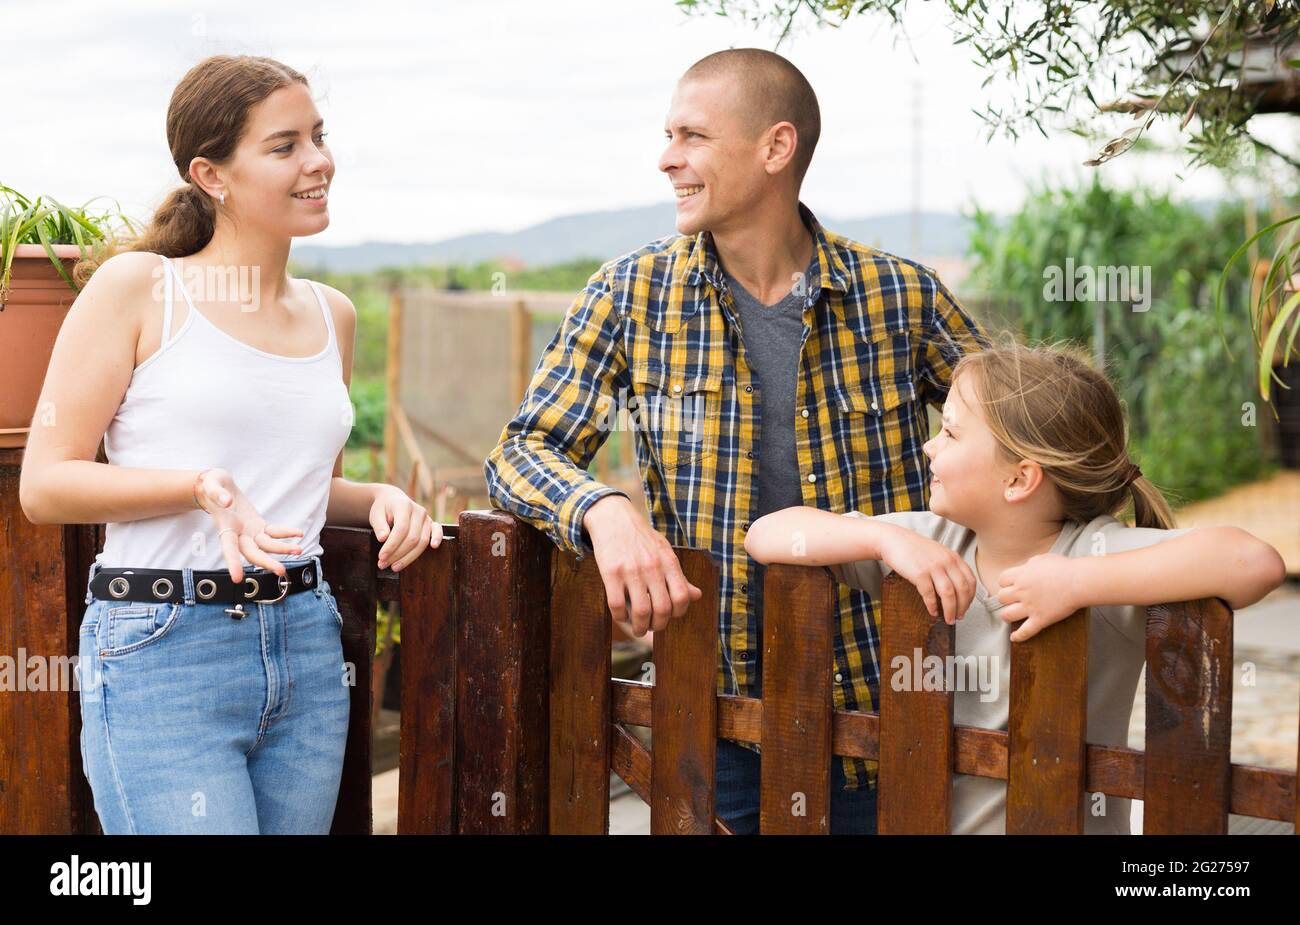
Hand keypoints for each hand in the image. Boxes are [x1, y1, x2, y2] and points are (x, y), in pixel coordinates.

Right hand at [195, 467, 303, 582]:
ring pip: (266, 545)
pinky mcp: (258, 525)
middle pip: (252, 553)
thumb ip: (218, 494)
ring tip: (299, 550)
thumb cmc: (211, 485)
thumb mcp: (211, 484)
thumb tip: (227, 501)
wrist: (217, 486)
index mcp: (224, 527)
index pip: (228, 548)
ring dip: (282, 549)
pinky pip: (273, 532)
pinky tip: (298, 534)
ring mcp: (249, 532)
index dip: (233, 562)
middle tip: (281, 571)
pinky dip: (286, 533)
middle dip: (266, 562)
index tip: (237, 578)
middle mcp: (238, 534)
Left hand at [369, 485, 441, 571]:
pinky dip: (437, 538)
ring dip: (409, 557)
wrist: (393, 500)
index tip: (381, 557)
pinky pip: (437, 531)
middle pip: (412, 538)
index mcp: (404, 506)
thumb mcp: (376, 514)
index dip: (391, 545)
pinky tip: (434, 547)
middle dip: (397, 554)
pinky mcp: (431, 523)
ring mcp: (426, 517)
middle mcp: (418, 511)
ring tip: (394, 567)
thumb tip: (383, 539)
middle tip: (383, 564)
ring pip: (422, 541)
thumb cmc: (383, 509)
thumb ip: (379, 526)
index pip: (401, 529)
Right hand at [583, 494, 701, 636]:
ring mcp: (631, 570)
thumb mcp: (665, 552)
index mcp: (669, 562)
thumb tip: (697, 596)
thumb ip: (679, 576)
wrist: (614, 518)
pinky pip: (617, 605)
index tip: (669, 616)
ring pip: (640, 611)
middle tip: (652, 628)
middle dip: (658, 626)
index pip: (682, 597)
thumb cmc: (642, 538)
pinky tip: (621, 615)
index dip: (678, 613)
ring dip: (640, 627)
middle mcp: (652, 567)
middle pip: (662, 609)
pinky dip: (620, 616)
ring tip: (638, 628)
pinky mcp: (610, 572)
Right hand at [877, 524, 976, 623]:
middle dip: (962, 607)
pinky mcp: (919, 574)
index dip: (970, 597)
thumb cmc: (915, 549)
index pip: (971, 580)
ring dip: (950, 610)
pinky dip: (932, 606)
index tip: (966, 607)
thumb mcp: (938, 553)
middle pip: (962, 589)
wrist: (894, 540)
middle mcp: (947, 561)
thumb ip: (949, 566)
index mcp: (954, 557)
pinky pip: (929, 594)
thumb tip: (957, 589)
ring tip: (949, 619)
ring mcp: (933, 567)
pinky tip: (933, 611)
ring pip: (949, 594)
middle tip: (959, 617)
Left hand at [996, 553, 1080, 641]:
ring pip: (1007, 615)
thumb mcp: (1042, 559)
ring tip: (1010, 616)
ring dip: (1007, 616)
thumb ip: (1030, 565)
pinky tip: (1014, 638)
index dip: (1005, 583)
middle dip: (1006, 599)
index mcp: (1021, 575)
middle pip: (1001, 597)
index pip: (1002, 580)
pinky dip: (1018, 636)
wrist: (1079, 581)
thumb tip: (1026, 569)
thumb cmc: (1064, 568)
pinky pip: (1025, 631)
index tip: (1010, 585)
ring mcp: (1030, 606)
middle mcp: (1022, 591)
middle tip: (1012, 600)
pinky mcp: (1041, 619)